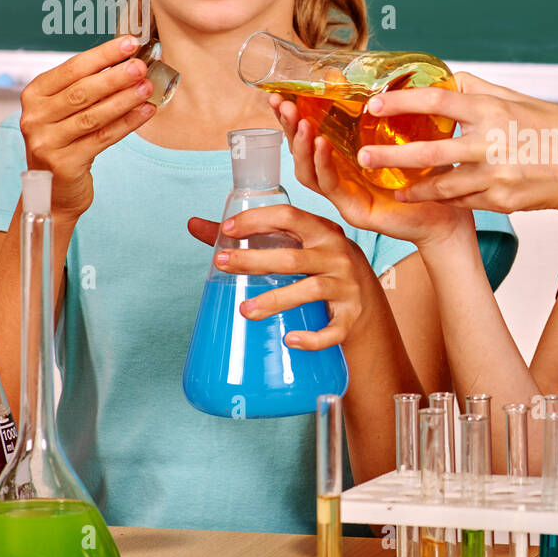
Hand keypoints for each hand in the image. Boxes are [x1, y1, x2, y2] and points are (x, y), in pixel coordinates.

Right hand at [19, 35, 154, 216]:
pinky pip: (103, 138)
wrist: (53, 190)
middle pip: (81, 92)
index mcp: (34, 95)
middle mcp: (34, 117)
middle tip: (141, 66)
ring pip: (93, 115)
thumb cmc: (64, 141)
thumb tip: (126, 62)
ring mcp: (47, 141)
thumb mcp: (65, 110)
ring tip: (147, 87)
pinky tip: (146, 111)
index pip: (71, 69)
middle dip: (115, 77)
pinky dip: (127, 123)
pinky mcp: (64, 163)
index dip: (102, 55)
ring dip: (124, 99)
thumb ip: (87, 87)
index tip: (129, 43)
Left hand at [186, 205, 363, 350]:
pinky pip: (333, 330)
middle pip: (293, 258)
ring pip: (310, 290)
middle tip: (222, 264)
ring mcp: (346, 286)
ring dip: (275, 300)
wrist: (364, 299)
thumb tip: (193, 224)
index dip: (258, 220)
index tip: (227, 230)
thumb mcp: (294, 245)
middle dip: (254, 260)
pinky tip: (290, 340)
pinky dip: (312, 338)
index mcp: (321, 231)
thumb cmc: (318, 265)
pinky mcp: (351, 316)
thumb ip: (248, 235)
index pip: (289, 216)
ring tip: (244, 310)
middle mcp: (337, 255)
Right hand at [266, 93, 472, 248]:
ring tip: (300, 121)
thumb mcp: (404, 134)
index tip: (280, 93)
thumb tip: (372, 73)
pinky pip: (331, 185)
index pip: (309, 133)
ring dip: (301, 144)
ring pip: (308, 171)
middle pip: (300, 151)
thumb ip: (383, 109)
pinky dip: (324, 164)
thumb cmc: (426, 174)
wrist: (447, 214)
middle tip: (281, 103)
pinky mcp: (353, 210)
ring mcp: (343, 196)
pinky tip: (322, 144)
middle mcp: (338, 176)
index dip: (292, 115)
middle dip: (288, 126)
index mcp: (344, 157)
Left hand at [356, 73, 557, 213]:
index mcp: (493, 111)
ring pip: (442, 185)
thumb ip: (480, 90)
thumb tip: (447, 80)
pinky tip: (425, 196)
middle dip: (390, 155)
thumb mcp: (520, 100)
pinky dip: (442, 198)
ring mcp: (495, 176)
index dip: (402, 101)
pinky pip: (462, 199)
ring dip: (413, 186)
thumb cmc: (555, 131)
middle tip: (363, 155)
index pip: (437, 102)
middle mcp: (491, 144)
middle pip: (429, 152)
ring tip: (391, 185)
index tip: (375, 104)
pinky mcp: (500, 200)